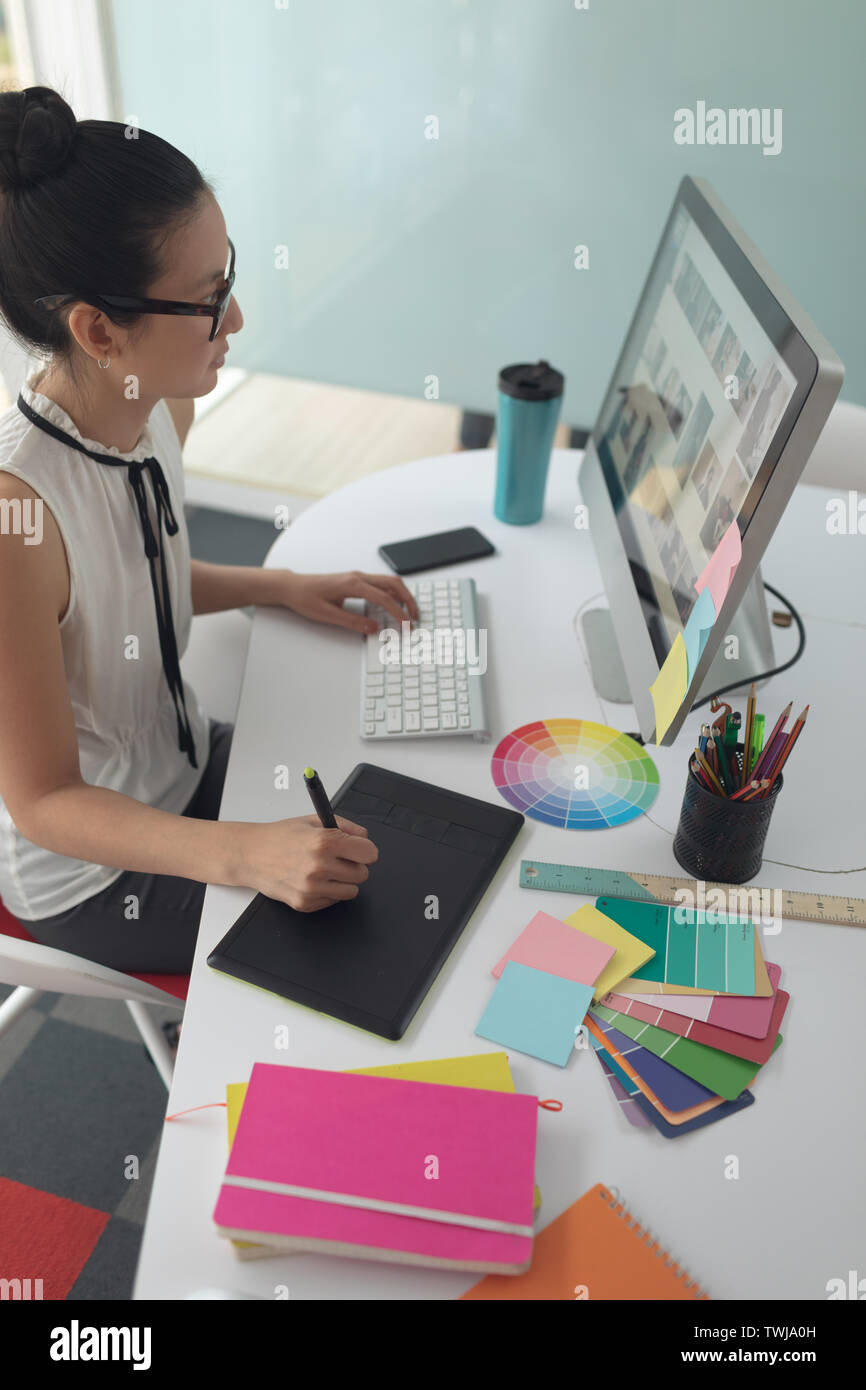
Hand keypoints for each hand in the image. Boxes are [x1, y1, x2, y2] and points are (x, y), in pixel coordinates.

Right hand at [236, 814, 378, 910]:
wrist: (250, 855)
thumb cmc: (280, 836)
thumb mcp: (313, 820)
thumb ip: (345, 827)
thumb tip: (365, 838)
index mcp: (324, 842)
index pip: (369, 853)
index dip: (365, 851)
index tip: (360, 851)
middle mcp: (319, 866)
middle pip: (362, 874)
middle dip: (354, 866)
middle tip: (338, 859)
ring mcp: (311, 888)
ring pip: (351, 891)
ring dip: (343, 881)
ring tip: (325, 870)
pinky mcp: (304, 903)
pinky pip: (332, 901)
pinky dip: (327, 892)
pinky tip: (311, 880)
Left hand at [269, 569, 418, 632]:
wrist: (293, 586)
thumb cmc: (305, 597)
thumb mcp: (327, 614)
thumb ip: (352, 622)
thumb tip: (373, 628)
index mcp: (352, 584)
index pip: (384, 598)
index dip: (399, 613)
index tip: (407, 625)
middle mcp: (358, 577)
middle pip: (393, 584)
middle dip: (408, 600)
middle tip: (416, 617)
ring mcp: (358, 577)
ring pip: (389, 581)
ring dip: (403, 595)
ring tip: (410, 612)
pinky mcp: (356, 581)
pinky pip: (381, 583)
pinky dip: (393, 592)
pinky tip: (395, 604)